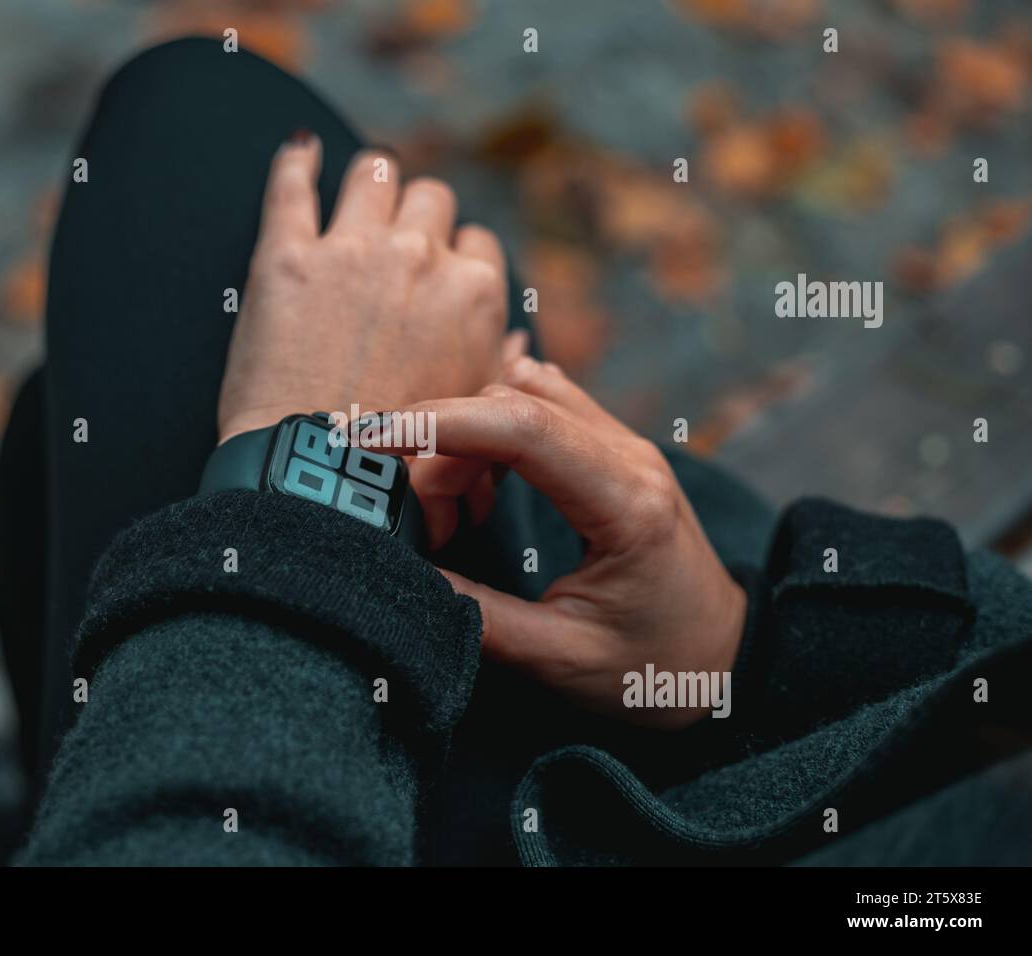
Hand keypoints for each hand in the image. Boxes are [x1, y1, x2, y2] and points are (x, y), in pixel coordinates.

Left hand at [217, 133, 509, 443]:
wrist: (324, 487)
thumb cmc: (405, 473)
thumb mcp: (481, 422)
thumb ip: (499, 370)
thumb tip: (513, 343)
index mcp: (475, 296)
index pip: (476, 245)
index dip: (454, 259)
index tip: (433, 277)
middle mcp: (422, 258)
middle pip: (430, 199)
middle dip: (415, 217)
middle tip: (393, 243)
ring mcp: (354, 250)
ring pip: (375, 174)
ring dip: (371, 182)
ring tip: (356, 195)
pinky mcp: (287, 257)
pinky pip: (292, 184)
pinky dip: (296, 163)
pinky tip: (300, 153)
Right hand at [393, 356, 746, 726]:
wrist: (725, 661)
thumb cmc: (655, 668)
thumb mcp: (561, 661)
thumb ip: (480, 619)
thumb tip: (406, 577)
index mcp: (625, 504)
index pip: (521, 427)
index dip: (437, 422)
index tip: (371, 438)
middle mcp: (630, 457)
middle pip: (510, 405)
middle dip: (441, 449)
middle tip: (429, 531)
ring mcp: (623, 446)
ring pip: (521, 395)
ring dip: (466, 442)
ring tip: (459, 521)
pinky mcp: (610, 450)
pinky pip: (540, 406)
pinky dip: (491, 435)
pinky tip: (482, 492)